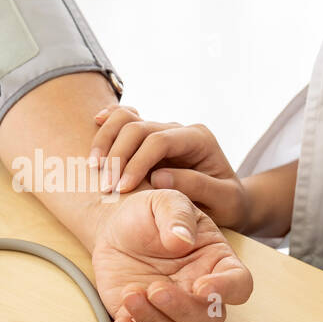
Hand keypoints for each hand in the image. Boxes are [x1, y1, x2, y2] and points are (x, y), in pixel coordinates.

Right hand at [91, 105, 250, 230]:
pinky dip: (109, 121)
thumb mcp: (224, 201)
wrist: (229, 200)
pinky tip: (94, 123)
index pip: (159, 141)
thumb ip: (198, 187)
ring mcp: (162, 131)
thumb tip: (159, 178)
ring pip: (127, 118)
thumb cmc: (228, 203)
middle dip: (117, 155)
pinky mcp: (149, 138)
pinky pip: (125, 119)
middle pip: (138, 127)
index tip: (122, 189)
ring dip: (106, 139)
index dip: (136, 162)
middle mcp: (179, 130)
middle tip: (104, 186)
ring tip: (93, 166)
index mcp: (199, 139)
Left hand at [91, 188, 252, 321]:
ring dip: (152, 320)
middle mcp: (198, 292)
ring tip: (130, 293)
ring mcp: (172, 309)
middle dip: (182, 310)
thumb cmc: (148, 213)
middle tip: (155, 289)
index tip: (200, 286)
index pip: (239, 284)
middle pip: (208, 319)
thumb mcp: (164, 200)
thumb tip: (181, 240)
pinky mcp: (144, 320)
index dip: (226, 291)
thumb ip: (176, 216)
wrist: (114, 227)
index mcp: (216, 262)